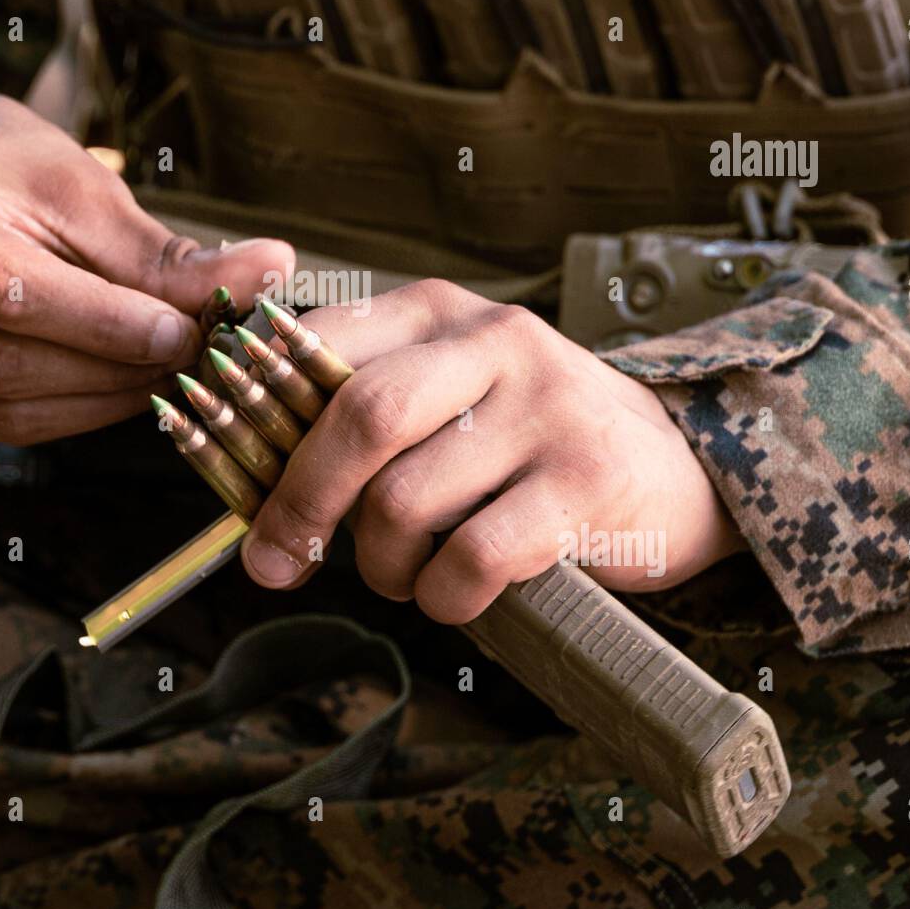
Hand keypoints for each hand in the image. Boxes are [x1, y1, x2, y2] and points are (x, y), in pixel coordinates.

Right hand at [0, 82, 292, 441]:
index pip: (8, 292)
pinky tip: (111, 386)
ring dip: (98, 401)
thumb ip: (165, 251)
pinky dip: (64, 415)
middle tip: (191, 358)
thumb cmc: (3, 167)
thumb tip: (275, 270)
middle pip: (3, 362)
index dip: (105, 324)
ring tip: (162, 372)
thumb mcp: (82, 189)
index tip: (185, 332)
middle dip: (113, 368)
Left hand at [240, 280, 743, 621]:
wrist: (676, 465)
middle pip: (359, 416)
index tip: (234, 478)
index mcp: (439, 311)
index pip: (318, 345)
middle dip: (299, 502)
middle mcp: (494, 342)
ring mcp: (545, 410)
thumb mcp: (451, 393)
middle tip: (277, 561)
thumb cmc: (529, 439)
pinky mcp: (585, 483)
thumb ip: (365, 415)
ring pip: (404, 502)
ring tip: (403, 574)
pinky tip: (452, 595)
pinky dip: (440, 597)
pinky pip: (468, 559)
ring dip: (381, 566)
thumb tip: (256, 493)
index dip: (259, 416)